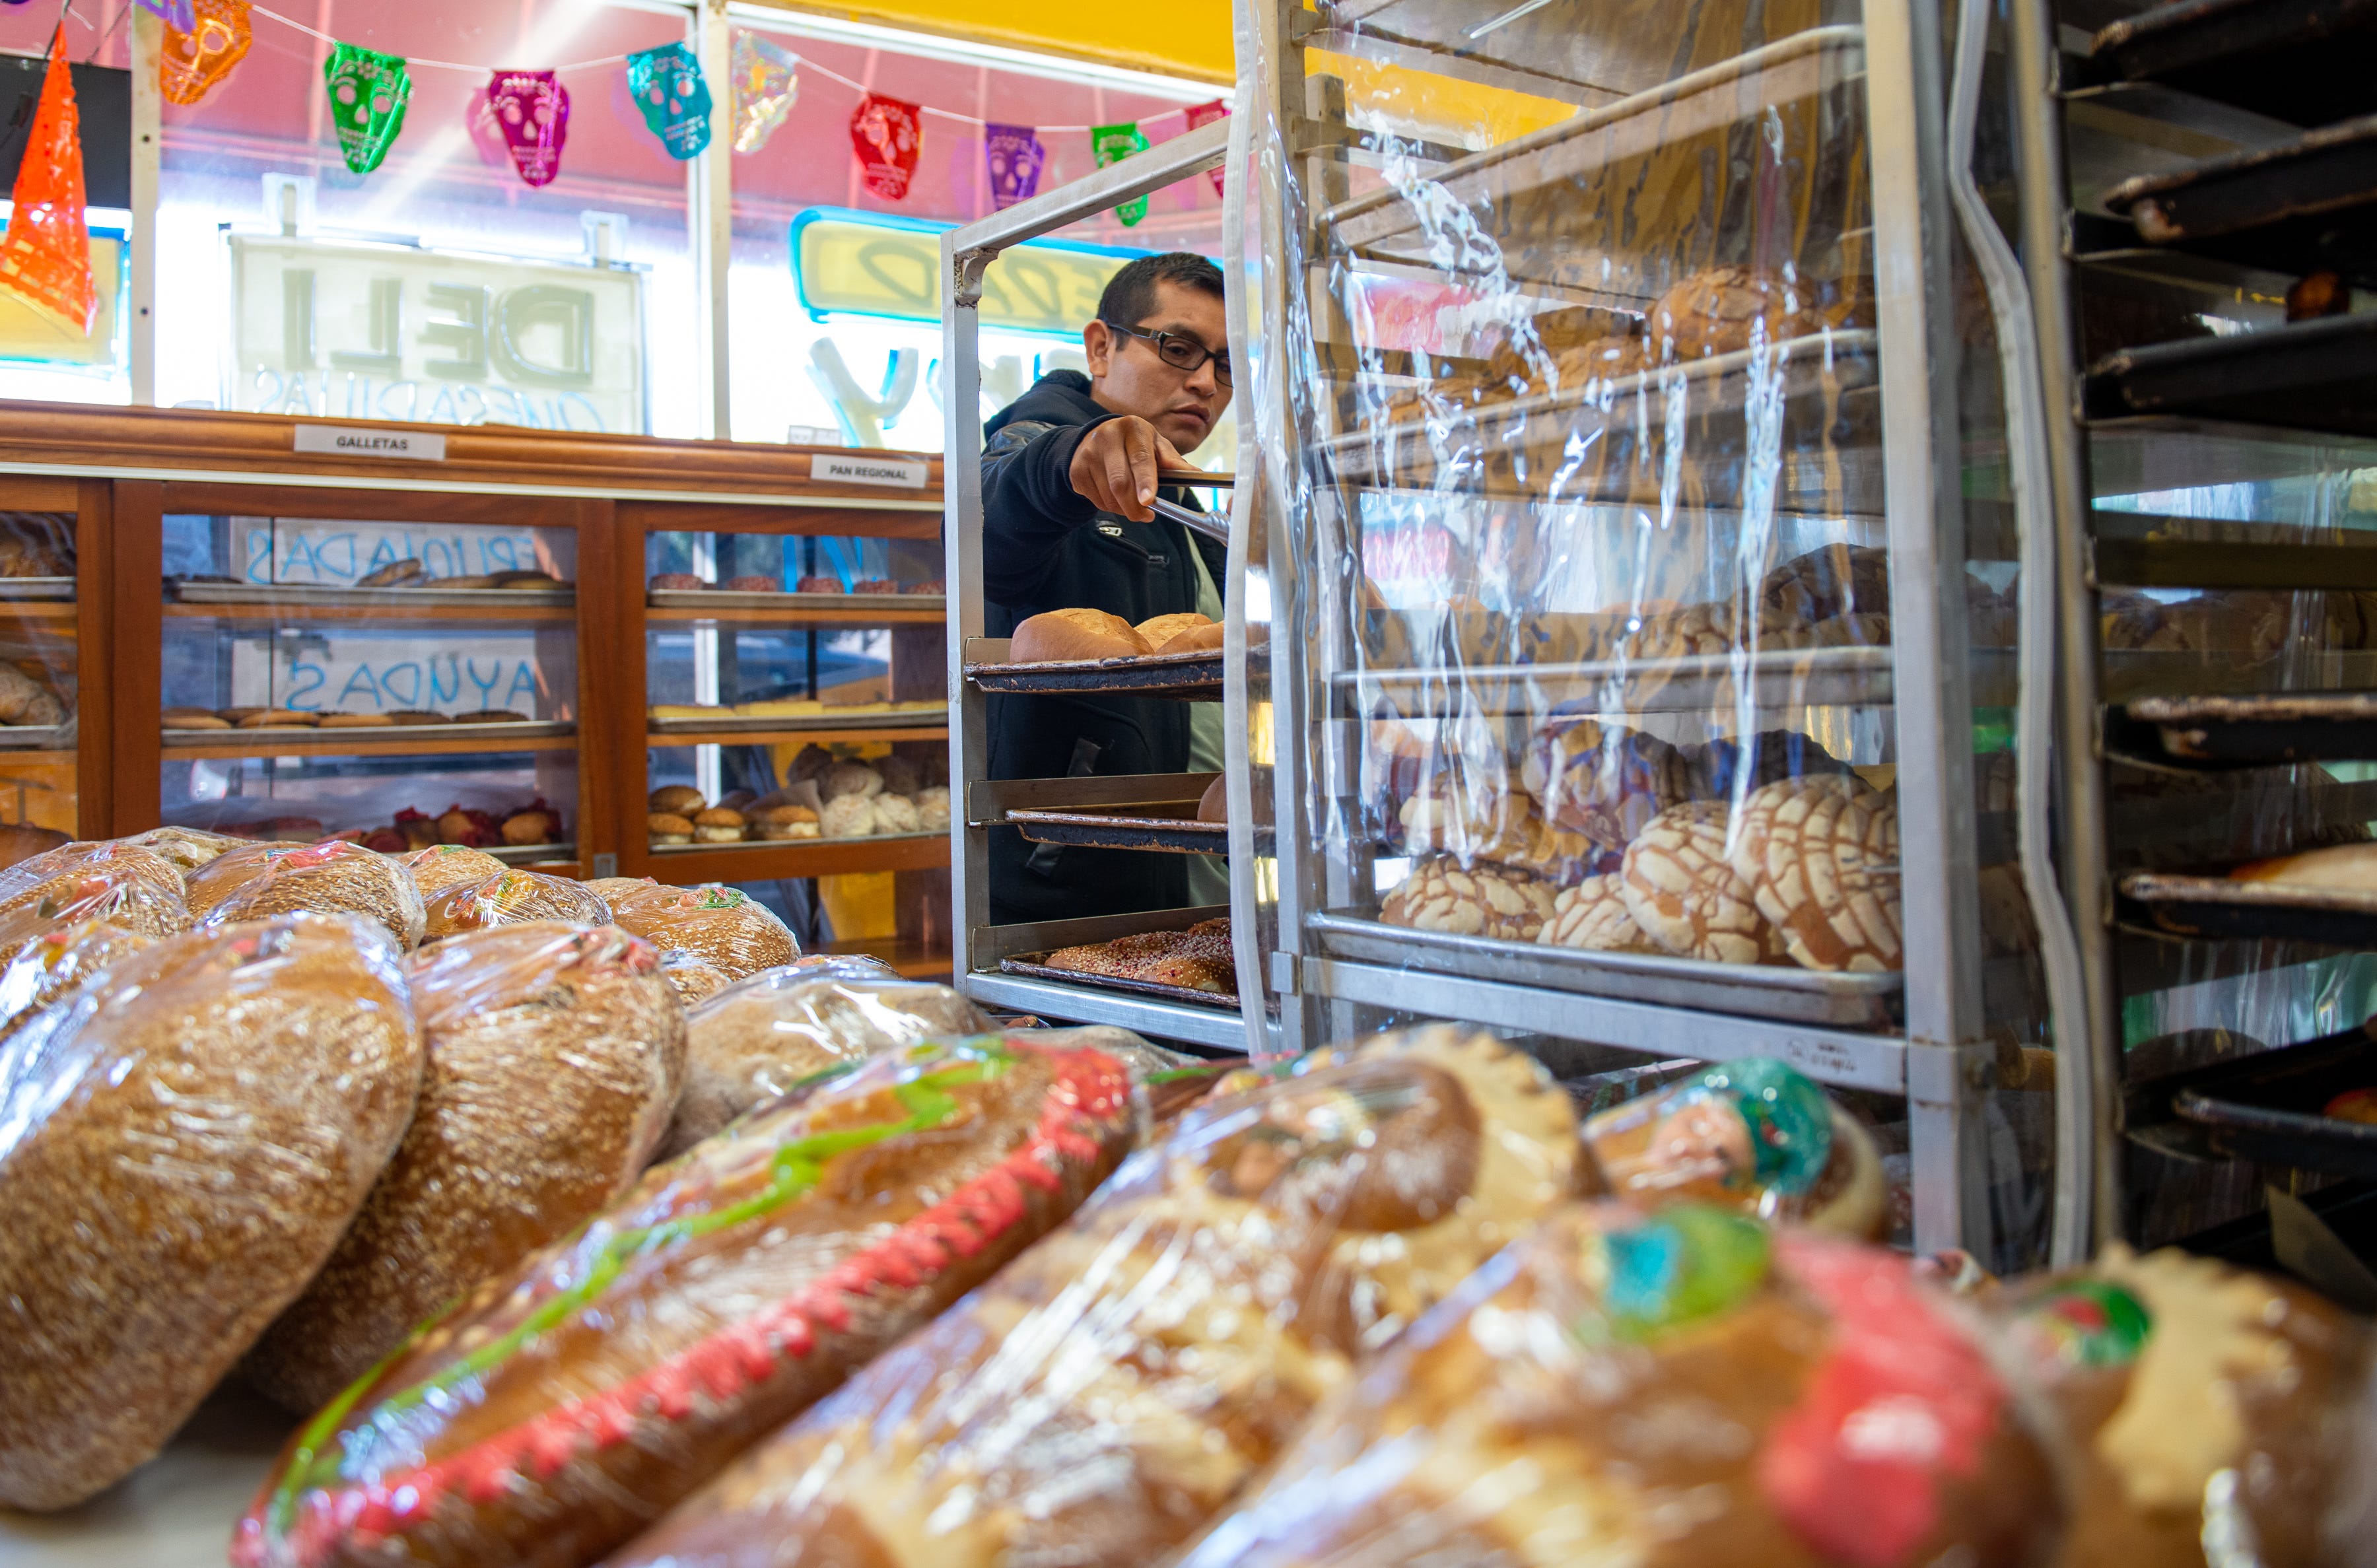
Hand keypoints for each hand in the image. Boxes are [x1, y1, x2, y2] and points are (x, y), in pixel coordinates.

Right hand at [1069, 416, 1185, 522]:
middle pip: (1120, 482)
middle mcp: (1108, 436)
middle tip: (1145, 515)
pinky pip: (1096, 500)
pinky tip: (1115, 497)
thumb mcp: (1156, 445)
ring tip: (1132, 504)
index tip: (1149, 501)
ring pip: (1108, 495)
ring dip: (1123, 509)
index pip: (1140, 458)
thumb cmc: (1134, 444)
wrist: (1096, 437)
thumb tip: (1196, 473)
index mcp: (1133, 428)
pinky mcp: (1076, 469)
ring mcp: (1088, 453)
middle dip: (1134, 506)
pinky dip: (1109, 506)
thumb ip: (1173, 462)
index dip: (1145, 481)